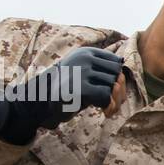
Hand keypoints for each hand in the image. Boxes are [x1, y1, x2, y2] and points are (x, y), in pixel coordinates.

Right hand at [0, 47, 123, 143]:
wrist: (41, 102)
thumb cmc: (69, 90)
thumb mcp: (87, 76)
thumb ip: (105, 74)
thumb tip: (122, 78)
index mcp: (86, 52)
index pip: (116, 63)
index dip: (118, 78)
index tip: (111, 91)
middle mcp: (83, 59)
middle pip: (116, 74)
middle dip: (118, 91)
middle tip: (111, 103)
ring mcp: (80, 72)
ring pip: (113, 85)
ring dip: (115, 100)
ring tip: (108, 108)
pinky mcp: (79, 89)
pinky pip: (106, 97)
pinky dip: (109, 107)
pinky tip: (104, 112)